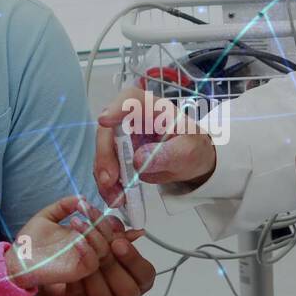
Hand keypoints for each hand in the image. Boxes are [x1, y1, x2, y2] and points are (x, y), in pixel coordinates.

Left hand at [5, 196, 112, 291]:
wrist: (16, 259)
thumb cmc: (31, 240)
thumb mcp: (47, 216)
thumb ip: (63, 206)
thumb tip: (82, 197)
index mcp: (81, 234)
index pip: (102, 225)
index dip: (99, 214)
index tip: (84, 204)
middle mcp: (87, 247)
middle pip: (108, 235)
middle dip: (99, 219)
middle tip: (84, 209)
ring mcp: (84, 259)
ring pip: (104, 248)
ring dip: (93, 232)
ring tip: (75, 221)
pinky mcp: (79, 271)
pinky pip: (93, 262)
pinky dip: (88, 250)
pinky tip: (77, 240)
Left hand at [55, 211, 156, 295]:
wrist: (79, 277)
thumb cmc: (102, 257)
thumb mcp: (111, 242)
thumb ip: (116, 234)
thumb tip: (115, 224)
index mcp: (139, 279)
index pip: (145, 273)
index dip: (133, 258)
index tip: (118, 242)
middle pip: (127, 289)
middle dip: (110, 264)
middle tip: (97, 244)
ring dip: (92, 274)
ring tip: (80, 248)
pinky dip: (75, 278)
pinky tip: (70, 261)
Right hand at [95, 86, 216, 208]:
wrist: (189, 160)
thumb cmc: (192, 147)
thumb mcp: (188, 151)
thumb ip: (167, 154)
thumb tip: (138, 161)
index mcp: (153, 108)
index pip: (131, 99)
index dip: (115, 108)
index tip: (105, 121)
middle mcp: (132, 118)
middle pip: (108, 129)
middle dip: (105, 154)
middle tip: (110, 179)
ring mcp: (122, 136)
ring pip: (103, 151)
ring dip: (104, 175)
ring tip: (115, 196)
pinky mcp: (118, 154)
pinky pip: (106, 167)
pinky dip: (107, 183)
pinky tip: (116, 196)